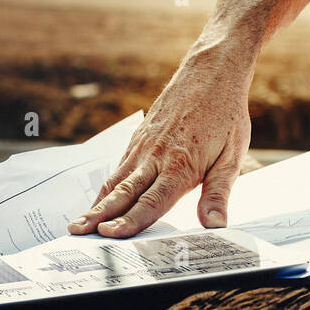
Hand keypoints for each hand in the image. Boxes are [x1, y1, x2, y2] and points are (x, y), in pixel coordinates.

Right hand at [68, 49, 252, 237]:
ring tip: (77, 223)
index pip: (151, 202)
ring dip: (96, 204)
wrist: (212, 73)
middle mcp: (156, 157)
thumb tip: (215, 225)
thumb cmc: (225, 115)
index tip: (110, 236)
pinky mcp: (139, 138)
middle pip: (124, 193)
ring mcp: (144, 146)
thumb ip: (219, 193)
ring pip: (116, 181)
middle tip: (77, 234)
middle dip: (100, 216)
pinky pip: (119, 167)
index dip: (130, 221)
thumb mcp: (232, 156)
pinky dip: (106, 186)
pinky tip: (98, 200)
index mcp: (180, 166)